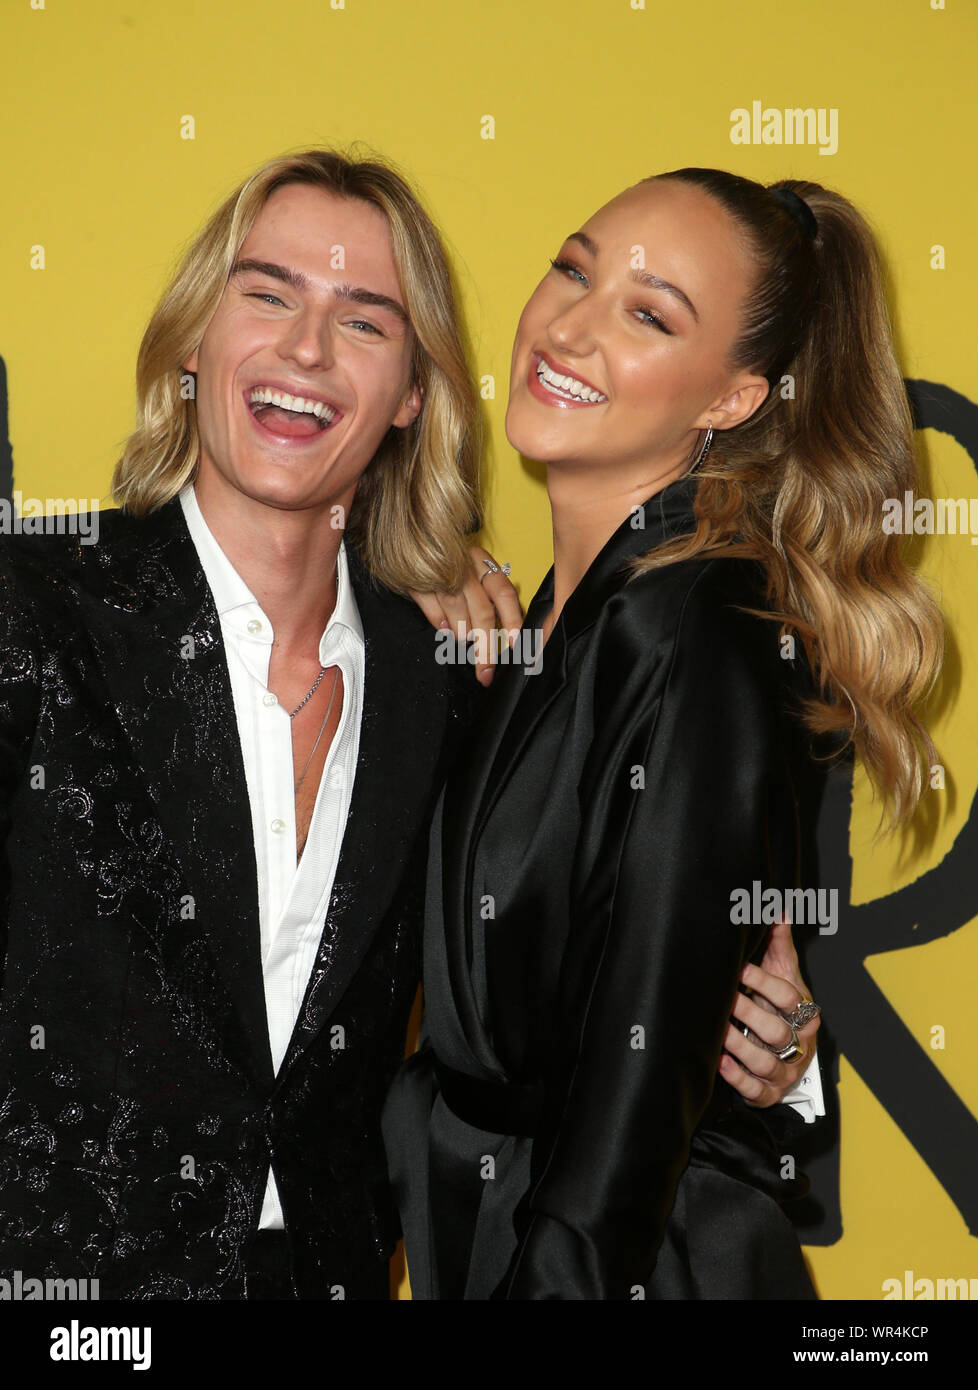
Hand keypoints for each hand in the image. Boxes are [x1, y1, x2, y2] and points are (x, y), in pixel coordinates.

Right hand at [410, 545, 523, 685]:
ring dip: (463, 634)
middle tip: (486, 671)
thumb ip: (486, 595)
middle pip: (482, 611)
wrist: (408, 535)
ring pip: (458, 612)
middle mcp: (463, 564)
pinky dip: (440, 623)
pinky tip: (446, 630)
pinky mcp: (416, 577)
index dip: (512, 620)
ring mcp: (439, 570)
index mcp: (482, 561)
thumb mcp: (471, 569)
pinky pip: (432, 608)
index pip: (504, 593)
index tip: (516, 645)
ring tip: (464, 640)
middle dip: (486, 647)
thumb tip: (506, 632)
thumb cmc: (446, 560)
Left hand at [718, 920, 820, 1107]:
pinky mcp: (769, 1093)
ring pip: (766, 1063)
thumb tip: (777, 908)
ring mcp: (785, 1071)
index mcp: (805, 1013)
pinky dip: (738, 1078)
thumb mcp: (782, 974)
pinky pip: (756, 1090)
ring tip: (717, 1031)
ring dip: (740, 1047)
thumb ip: (778, 944)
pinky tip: (720, 1063)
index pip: (789, 997)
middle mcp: (800, 1044)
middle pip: (777, 1031)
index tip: (739, 969)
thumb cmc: (780, 1007)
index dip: (764, 982)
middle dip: (748, 1014)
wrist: (786, 1052)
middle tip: (724, 1000)